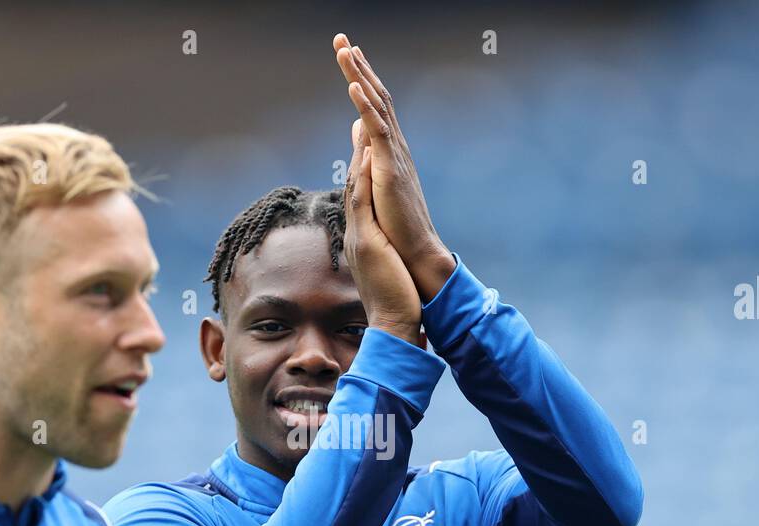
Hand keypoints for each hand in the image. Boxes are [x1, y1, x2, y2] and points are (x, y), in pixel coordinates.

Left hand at [334, 33, 456, 302]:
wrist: (415, 252)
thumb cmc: (398, 224)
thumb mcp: (376, 180)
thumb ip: (366, 150)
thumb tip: (355, 126)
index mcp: (389, 150)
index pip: (374, 106)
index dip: (361, 79)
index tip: (347, 54)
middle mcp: (394, 147)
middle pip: (376, 97)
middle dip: (359, 67)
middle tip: (342, 40)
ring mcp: (394, 156)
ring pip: (377, 107)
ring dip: (360, 78)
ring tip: (346, 52)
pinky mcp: (391, 170)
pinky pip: (378, 131)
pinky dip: (366, 107)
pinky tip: (354, 88)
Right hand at [342, 119, 423, 347]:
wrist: (392, 325)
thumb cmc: (395, 303)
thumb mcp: (388, 272)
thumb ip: (384, 257)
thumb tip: (388, 252)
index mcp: (362, 238)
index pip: (360, 196)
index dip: (361, 167)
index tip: (365, 142)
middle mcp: (356, 233)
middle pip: (353, 184)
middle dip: (356, 150)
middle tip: (358, 117)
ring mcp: (359, 236)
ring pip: (354, 186)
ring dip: (356, 152)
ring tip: (360, 120)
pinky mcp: (367, 241)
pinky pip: (362, 202)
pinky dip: (363, 176)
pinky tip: (367, 154)